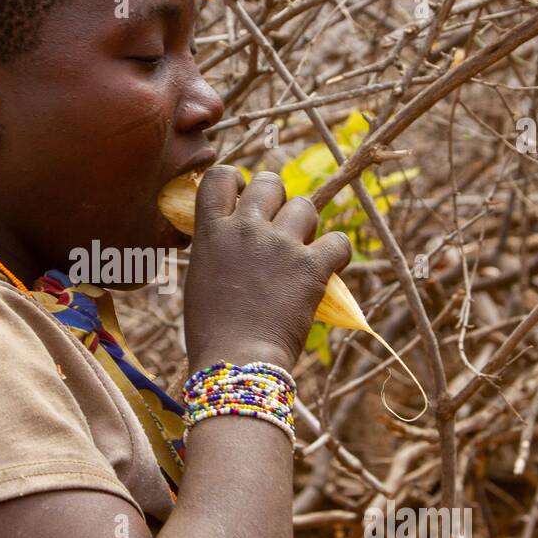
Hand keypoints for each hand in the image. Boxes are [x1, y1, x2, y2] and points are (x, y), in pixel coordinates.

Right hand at [183, 166, 351, 369]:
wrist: (236, 361)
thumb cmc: (210, 331)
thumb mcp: (199, 278)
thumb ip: (214, 249)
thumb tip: (229, 240)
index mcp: (212, 230)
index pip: (220, 177)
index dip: (236, 182)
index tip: (241, 200)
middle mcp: (246, 228)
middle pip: (270, 181)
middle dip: (276, 199)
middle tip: (276, 226)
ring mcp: (280, 244)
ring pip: (305, 206)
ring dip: (306, 225)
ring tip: (301, 250)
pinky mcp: (311, 266)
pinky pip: (338, 241)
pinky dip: (337, 253)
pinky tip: (328, 268)